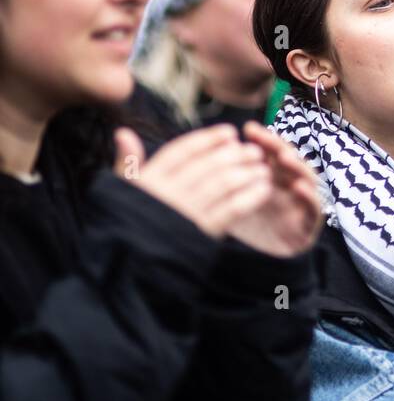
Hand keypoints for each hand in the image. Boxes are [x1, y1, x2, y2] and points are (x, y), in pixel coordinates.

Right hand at [114, 124, 272, 237]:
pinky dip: (250, 197)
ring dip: (247, 173)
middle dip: (234, 155)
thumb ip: (128, 163)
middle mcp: (170, 193)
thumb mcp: (122, 193)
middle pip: (208, 165)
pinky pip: (231, 210)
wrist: (130, 269)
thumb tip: (122, 131)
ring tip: (262, 168)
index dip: (208, 139)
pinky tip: (263, 189)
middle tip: (254, 150)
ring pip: (223, 184)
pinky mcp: (202, 233)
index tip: (230, 132)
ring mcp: (187, 213)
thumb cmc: (127, 225)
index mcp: (151, 179)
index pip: (183, 151)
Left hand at [227, 122, 322, 257]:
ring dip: (298, 166)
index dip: (263, 140)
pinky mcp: (309, 225)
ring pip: (306, 179)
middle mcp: (288, 189)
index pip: (270, 154)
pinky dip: (309, 196)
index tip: (248, 129)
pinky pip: (314, 208)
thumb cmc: (244, 232)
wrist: (255, 270)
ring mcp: (300, 205)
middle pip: (289, 161)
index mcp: (271, 180)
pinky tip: (298, 187)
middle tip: (267, 140)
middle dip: (279, 147)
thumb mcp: (230, 204)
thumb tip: (213, 156)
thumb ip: (225, 185)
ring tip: (284, 158)